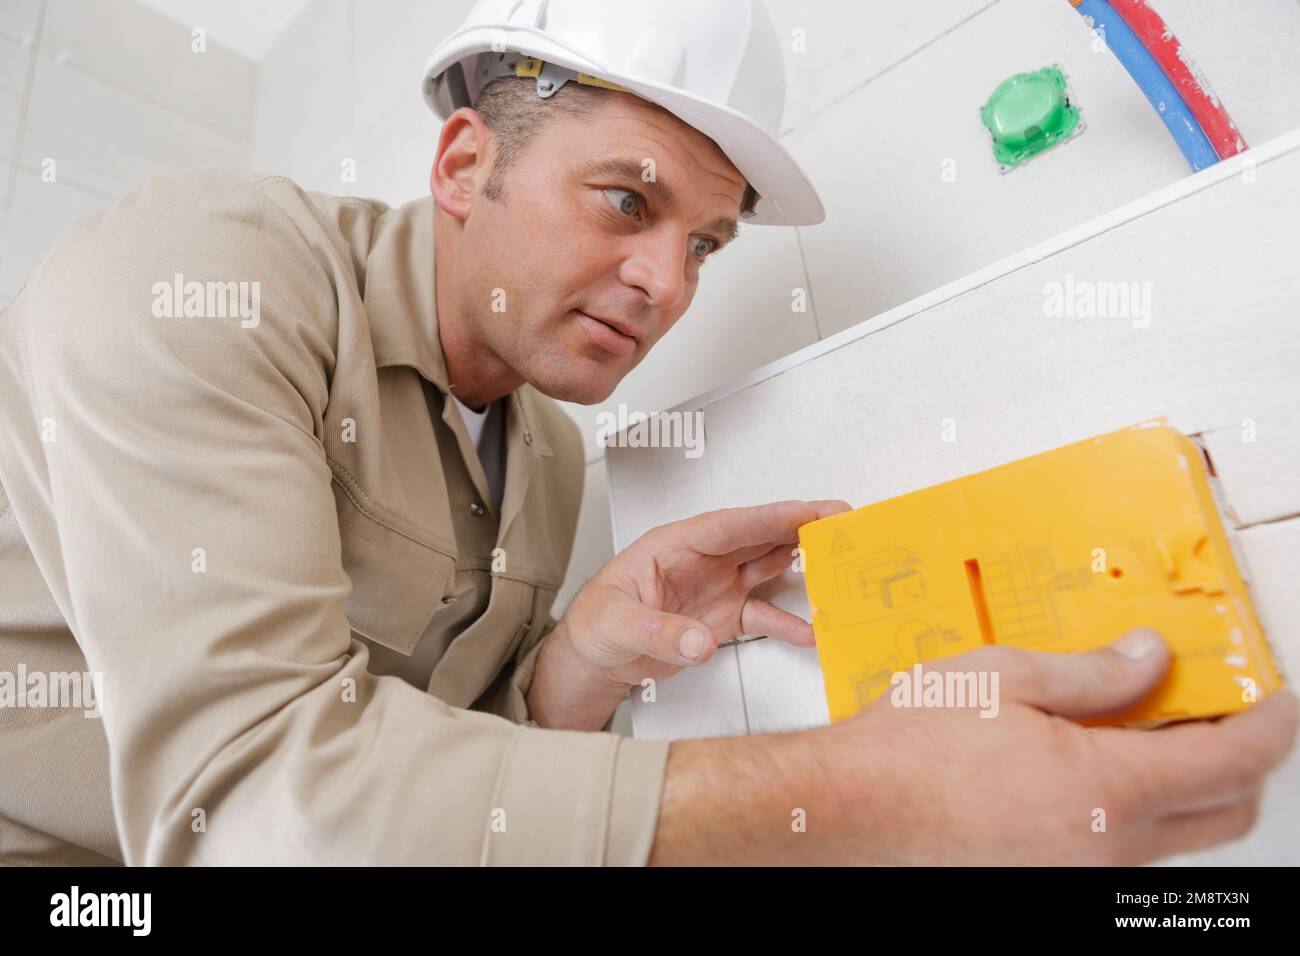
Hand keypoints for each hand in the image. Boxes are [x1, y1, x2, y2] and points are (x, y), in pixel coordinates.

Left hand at [527, 498, 848, 728]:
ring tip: (842, 560)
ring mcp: (717, 586)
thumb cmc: (595, 624)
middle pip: (759, 535)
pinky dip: (789, 621)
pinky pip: (764, 614)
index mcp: (675, 544)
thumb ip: (657, 631)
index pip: (732, 525)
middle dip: (802, 526)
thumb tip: (698, 641)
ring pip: (769, 565)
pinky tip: (812, 629)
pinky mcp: (724, 616)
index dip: (773, 517)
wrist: (593, 657)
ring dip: (804, 562)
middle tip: (844, 520)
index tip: (810, 511)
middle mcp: (702, 560)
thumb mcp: (614, 624)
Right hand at [786, 629, 1298, 863]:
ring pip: (1174, 840)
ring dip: (1183, 790)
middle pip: (1224, 814)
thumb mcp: (1003, 678)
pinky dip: (1131, 815)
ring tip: (1140, 735)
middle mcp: (1106, 852)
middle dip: (1244, 762)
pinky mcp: (1050, 888)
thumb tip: (1151, 658)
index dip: (1270, 725)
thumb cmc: (906, 748)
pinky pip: (1122, 857)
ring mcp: (1079, 880)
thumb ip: (1094, 673)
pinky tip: (1086, 774)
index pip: (1229, 761)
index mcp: (1104, 793)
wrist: (846, 811)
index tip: (1279, 702)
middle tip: (1222, 715)